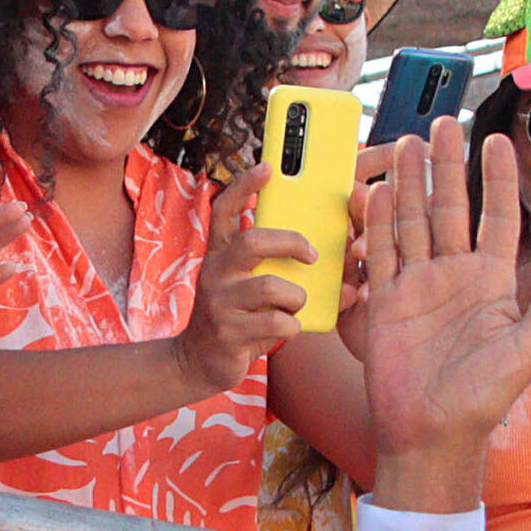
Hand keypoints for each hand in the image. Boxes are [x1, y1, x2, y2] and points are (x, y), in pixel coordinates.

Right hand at [174, 165, 306, 393]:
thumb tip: (332, 261)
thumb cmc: (237, 318)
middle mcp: (215, 272)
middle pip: (252, 241)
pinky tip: (288, 329)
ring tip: (295, 306)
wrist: (199, 362)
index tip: (268, 167)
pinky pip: (276, 323)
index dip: (244, 186)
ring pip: (271, 287)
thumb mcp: (246, 286)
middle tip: (311, 255)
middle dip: (291, 243)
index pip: (224, 209)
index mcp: (220, 254)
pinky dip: (293, 326)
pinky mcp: (228, 332)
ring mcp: (218, 302)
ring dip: (296, 298)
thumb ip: (274, 268)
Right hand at [356, 118, 530, 497]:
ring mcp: (420, 286)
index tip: (497, 140)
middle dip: (447, 165)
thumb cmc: (484, 400)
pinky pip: (381, 253)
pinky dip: (377, 221)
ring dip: (409, 182)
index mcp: (493, 283)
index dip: (497, 180)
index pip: (497, 218)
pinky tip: (375, 188)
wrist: (432, 434)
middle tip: (443, 122)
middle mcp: (456, 277)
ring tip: (406, 141)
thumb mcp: (527, 350)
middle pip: (451, 208)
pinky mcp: (387, 302)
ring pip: (413, 221)